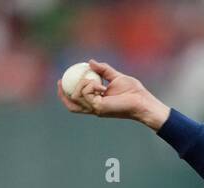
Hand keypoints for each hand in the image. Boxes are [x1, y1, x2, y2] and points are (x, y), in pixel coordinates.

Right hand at [55, 59, 170, 129]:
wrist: (142, 101)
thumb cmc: (133, 92)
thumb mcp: (116, 76)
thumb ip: (103, 70)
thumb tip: (90, 62)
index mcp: (96, 102)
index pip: (76, 101)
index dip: (65, 92)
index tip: (61, 79)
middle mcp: (94, 107)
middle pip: (71, 105)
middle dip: (62, 93)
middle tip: (60, 81)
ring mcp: (96, 109)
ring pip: (76, 96)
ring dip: (82, 84)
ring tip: (96, 81)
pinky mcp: (99, 108)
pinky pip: (86, 94)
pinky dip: (90, 86)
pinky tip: (100, 85)